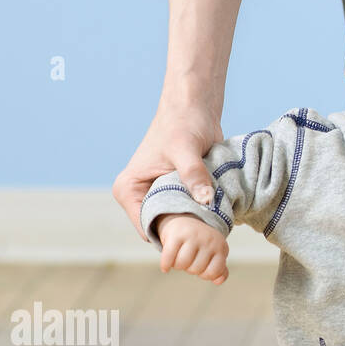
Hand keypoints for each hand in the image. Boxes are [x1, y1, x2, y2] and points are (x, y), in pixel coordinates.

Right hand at [112, 100, 223, 239]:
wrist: (194, 109)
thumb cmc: (183, 123)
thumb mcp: (186, 149)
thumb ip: (193, 174)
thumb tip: (206, 200)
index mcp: (128, 190)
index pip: (146, 228)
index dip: (170, 236)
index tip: (196, 236)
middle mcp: (139, 197)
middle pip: (162, 231)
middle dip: (184, 234)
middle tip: (209, 232)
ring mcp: (157, 198)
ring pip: (176, 227)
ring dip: (194, 227)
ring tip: (214, 223)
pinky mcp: (175, 197)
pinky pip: (187, 218)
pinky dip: (201, 219)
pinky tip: (216, 218)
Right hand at [157, 213, 229, 284]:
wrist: (185, 219)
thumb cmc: (202, 243)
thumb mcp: (215, 254)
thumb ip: (220, 270)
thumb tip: (217, 281)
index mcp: (220, 247)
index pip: (213, 272)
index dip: (204, 275)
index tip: (201, 268)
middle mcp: (208, 240)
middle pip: (195, 269)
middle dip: (189, 269)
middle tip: (189, 259)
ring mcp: (193, 236)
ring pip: (182, 264)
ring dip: (177, 266)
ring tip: (179, 259)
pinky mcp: (176, 234)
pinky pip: (169, 257)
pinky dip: (165, 265)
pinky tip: (165, 268)